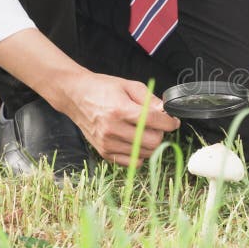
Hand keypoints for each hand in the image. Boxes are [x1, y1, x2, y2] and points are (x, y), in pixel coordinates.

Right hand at [56, 73, 179, 165]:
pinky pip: (131, 162)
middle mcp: (113, 129)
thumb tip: (165, 110)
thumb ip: (149, 98)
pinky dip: (139, 154)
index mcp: (120, 110)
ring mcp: (108, 143)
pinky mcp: (104, 152)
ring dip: (151, 144)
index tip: (173, 121)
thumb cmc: (102, 88)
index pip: (155, 122)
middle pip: (152, 141)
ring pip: (144, 153)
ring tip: (145, 131)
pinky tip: (136, 142)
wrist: (75, 96)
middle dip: (160, 133)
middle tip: (157, 125)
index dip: (170, 122)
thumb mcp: (128, 85)